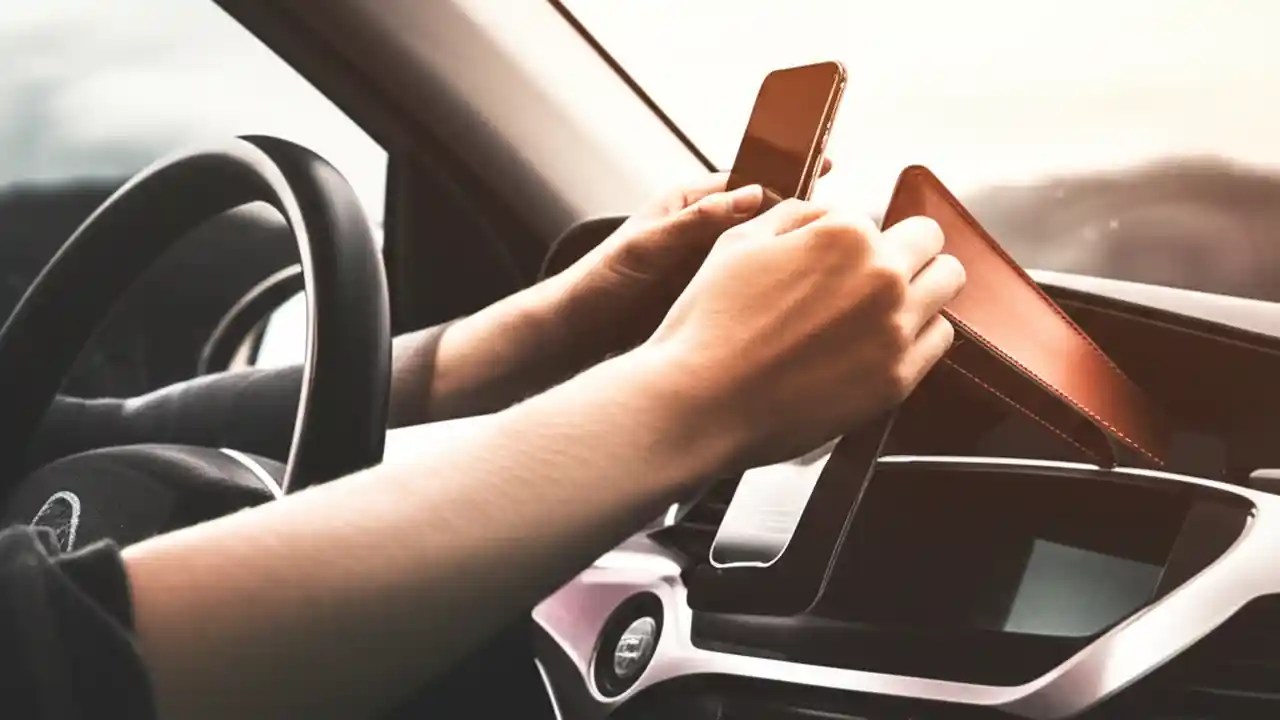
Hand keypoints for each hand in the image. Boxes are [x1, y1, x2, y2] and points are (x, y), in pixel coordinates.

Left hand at [543, 165, 829, 362]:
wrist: (577, 333)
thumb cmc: (601, 280)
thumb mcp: (647, 245)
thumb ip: (696, 222)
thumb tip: (751, 195)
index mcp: (688, 204)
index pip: (747, 179)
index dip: (786, 172)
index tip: (824, 165)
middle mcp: (705, 232)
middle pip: (763, 217)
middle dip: (798, 216)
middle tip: (840, 219)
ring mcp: (711, 267)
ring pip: (762, 256)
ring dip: (790, 258)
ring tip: (829, 260)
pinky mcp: (712, 299)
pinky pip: (751, 290)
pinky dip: (773, 292)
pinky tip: (798, 299)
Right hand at [640, 201, 964, 470]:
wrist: (700, 402)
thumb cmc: (709, 323)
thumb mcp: (739, 242)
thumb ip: (796, 216)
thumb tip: (826, 216)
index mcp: (847, 235)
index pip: (876, 219)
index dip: (849, 240)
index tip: (826, 265)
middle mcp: (883, 277)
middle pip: (931, 246)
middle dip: (904, 253)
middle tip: (868, 279)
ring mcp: (896, 331)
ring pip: (946, 289)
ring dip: (918, 291)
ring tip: (876, 312)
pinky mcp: (896, 380)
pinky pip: (938, 341)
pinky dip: (917, 336)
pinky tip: (878, 344)